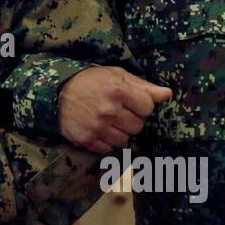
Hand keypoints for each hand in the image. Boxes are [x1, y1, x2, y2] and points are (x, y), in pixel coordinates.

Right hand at [57, 66, 171, 152]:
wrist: (57, 92)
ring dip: (120, 132)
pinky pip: (109, 149)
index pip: (148, 108)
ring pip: (125, 140)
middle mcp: (109, 111)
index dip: (141, 105)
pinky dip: (107, 142)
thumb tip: (168, 95)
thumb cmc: (91, 81)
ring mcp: (97, 127)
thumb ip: (143, 86)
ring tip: (108, 121)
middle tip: (118, 111)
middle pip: (138, 126)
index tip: (130, 101)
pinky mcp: (87, 140)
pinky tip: (99, 130)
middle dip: (131, 119)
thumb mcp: (117, 75)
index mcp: (118, 91)